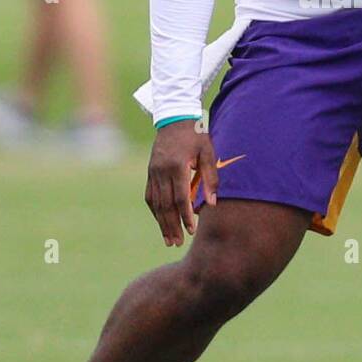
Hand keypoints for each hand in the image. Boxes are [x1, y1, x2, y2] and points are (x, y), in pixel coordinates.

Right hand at [145, 121, 217, 246]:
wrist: (174, 117)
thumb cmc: (196, 135)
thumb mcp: (208, 153)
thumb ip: (210, 178)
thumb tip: (212, 204)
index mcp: (177, 166)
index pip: (180, 197)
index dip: (185, 216)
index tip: (191, 230)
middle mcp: (161, 170)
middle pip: (165, 205)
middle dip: (171, 226)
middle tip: (176, 243)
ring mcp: (153, 171)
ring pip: (155, 203)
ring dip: (161, 222)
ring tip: (168, 239)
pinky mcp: (150, 171)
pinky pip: (149, 195)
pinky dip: (155, 210)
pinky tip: (160, 221)